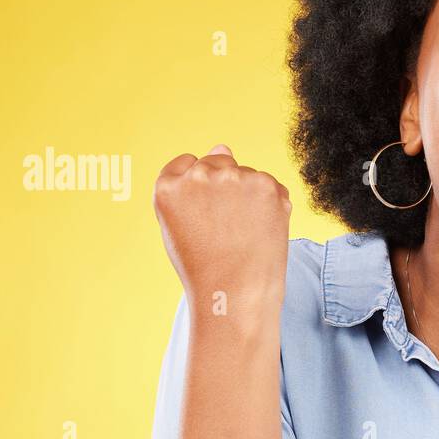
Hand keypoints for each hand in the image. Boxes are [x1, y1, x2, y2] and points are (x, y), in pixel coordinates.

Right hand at [153, 144, 291, 319]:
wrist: (237, 294)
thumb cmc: (204, 266)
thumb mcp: (180, 225)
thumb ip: (192, 183)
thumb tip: (224, 145)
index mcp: (168, 186)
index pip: (185, 164)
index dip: (198, 188)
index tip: (204, 211)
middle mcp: (200, 175)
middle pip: (217, 160)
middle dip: (224, 187)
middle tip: (228, 228)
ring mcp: (235, 178)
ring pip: (245, 173)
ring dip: (248, 194)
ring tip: (244, 233)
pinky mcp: (267, 186)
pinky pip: (270, 185)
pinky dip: (270, 204)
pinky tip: (262, 230)